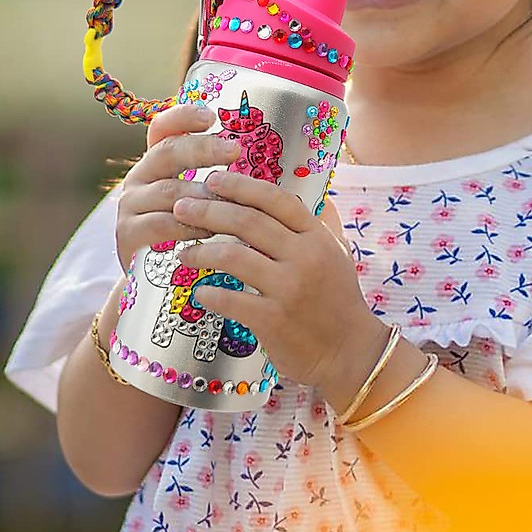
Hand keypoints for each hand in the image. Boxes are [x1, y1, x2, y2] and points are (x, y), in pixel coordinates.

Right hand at [114, 103, 240, 273]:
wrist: (153, 282)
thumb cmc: (189, 234)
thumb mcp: (200, 202)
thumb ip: (218, 179)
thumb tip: (258, 154)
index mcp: (157, 162)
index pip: (162, 128)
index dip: (183, 117)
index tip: (210, 116)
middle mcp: (139, 177)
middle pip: (168, 152)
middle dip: (204, 149)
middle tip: (236, 150)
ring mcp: (130, 205)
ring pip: (169, 190)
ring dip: (203, 194)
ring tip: (232, 198)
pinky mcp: (127, 234)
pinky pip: (161, 224)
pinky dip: (188, 226)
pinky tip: (211, 229)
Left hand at [172, 170, 383, 393]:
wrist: (349, 351)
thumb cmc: (339, 302)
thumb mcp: (336, 254)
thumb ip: (316, 225)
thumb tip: (295, 196)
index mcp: (317, 237)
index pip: (275, 199)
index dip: (241, 185)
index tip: (213, 180)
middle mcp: (304, 257)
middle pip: (247, 221)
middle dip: (208, 211)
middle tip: (181, 208)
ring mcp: (289, 289)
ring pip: (233, 256)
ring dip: (201, 252)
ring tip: (184, 253)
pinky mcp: (274, 320)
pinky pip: (231, 299)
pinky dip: (210, 293)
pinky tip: (200, 291)